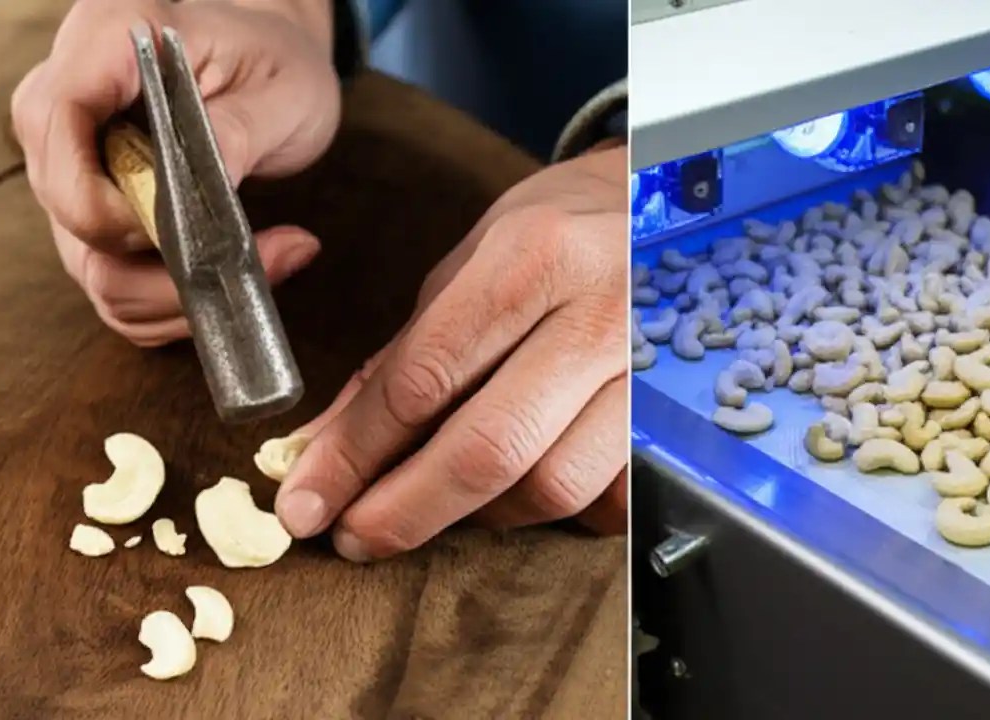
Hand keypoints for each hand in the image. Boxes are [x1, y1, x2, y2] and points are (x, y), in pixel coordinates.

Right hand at [10, 0, 338, 346]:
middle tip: (263, 254)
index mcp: (107, 43)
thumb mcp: (283, 89)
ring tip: (265, 266)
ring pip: (90, 264)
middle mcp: (70, 106)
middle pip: (67, 208)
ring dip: (178, 295)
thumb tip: (204, 195)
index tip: (184, 227)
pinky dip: (173, 305)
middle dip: (161, 261)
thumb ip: (238, 132)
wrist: (275, 68)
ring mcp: (76, 166)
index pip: (55, 122)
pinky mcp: (97, 214)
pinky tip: (231, 282)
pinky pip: (114, 287)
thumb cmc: (278, 64)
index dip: (105, 197)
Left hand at [275, 145, 628, 560]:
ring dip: (479, 515)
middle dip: (407, 510)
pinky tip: (521, 490)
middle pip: (492, 448)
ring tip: (439, 504)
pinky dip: (556, 512)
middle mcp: (603, 313)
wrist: (667, 210)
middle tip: (354, 535)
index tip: (309, 498)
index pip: (425, 378)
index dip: (355, 452)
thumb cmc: (562, 233)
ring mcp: (653, 371)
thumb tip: (324, 447)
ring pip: (554, 486)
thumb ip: (403, 356)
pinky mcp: (680, 419)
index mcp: (537, 256)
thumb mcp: (472, 262)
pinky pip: (611, 500)